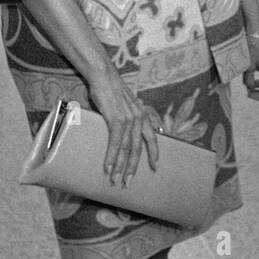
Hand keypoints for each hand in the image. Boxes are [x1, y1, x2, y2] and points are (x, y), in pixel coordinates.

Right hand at [86, 65, 158, 186]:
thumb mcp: (124, 103)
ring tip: (116, 180)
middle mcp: (139, 119)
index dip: (153, 153)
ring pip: (126, 150)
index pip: (151, 138)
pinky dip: (112, 157)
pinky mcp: (116, 119)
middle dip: (133, 169)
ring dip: (120, 167)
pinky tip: (108, 167)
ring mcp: (128, 120)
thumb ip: (126, 115)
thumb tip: (121, 125)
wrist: (103, 74)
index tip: (154, 167)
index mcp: (142, 115)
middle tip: (128, 183)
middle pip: (137, 150)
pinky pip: (115, 143)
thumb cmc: (110, 88)